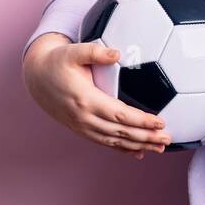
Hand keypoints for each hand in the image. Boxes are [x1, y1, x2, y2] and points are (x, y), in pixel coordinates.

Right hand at [23, 36, 172, 158]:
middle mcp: (84, 117)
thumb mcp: (73, 51)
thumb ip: (95, 51)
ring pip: (114, 141)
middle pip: (120, 132)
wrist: (36, 77)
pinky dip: (122, 149)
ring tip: (160, 148)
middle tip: (168, 138)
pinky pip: (104, 143)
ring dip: (138, 145)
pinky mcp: (81, 129)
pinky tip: (139, 153)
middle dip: (146, 137)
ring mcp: (82, 126)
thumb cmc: (57, 62)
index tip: (160, 122)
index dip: (141, 120)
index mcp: (85, 99)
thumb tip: (116, 53)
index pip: (119, 115)